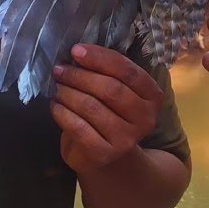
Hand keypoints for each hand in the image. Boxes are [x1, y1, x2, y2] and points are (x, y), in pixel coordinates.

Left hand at [50, 44, 163, 172]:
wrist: (108, 157)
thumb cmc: (111, 114)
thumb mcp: (118, 91)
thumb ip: (107, 72)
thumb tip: (79, 53)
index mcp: (152, 96)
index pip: (127, 71)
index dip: (100, 58)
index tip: (75, 50)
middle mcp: (145, 118)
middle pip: (110, 89)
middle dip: (80, 75)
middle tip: (60, 70)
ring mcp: (126, 139)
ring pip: (91, 107)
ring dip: (68, 92)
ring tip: (57, 86)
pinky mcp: (104, 154)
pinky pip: (78, 127)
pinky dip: (62, 112)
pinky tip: (55, 105)